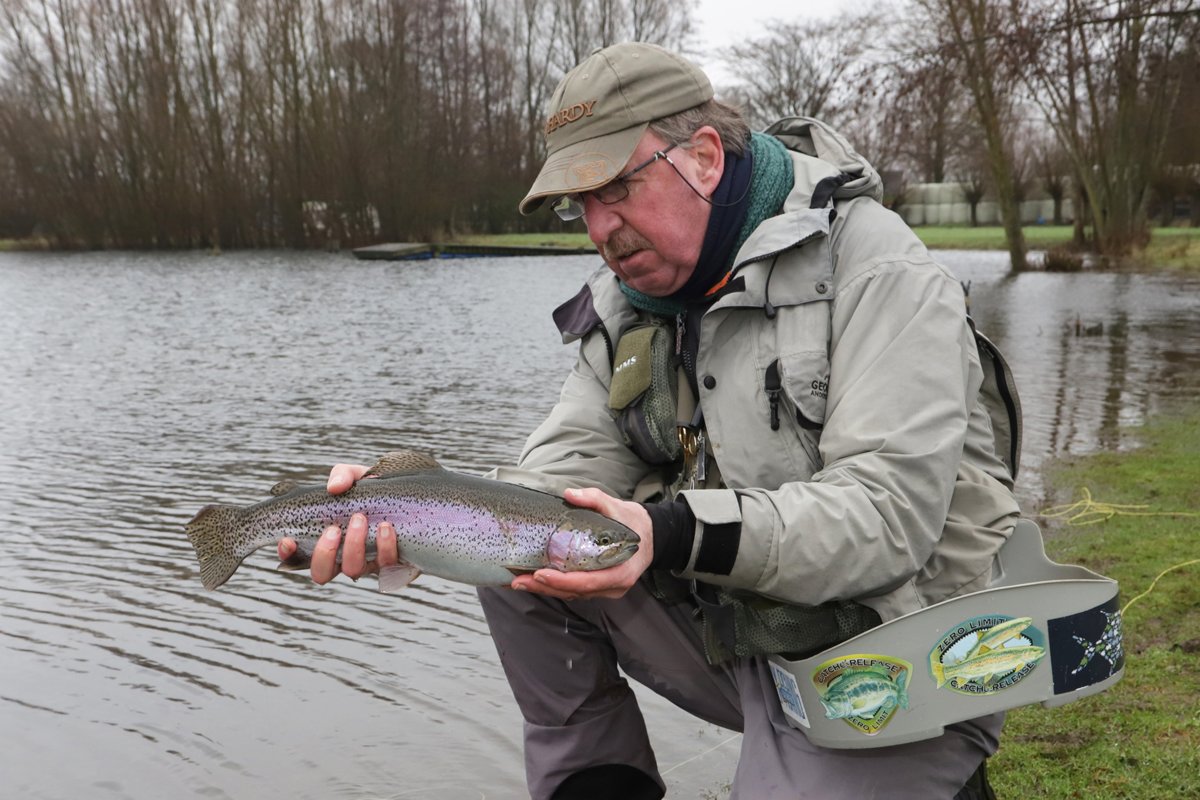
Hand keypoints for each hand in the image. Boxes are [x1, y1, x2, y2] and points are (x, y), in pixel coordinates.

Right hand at [276, 464, 398, 583]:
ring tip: (360, 519)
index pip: (297, 556)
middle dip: (324, 554)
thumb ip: (342, 476)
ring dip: (353, 547)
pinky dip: (385, 546)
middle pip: (322, 573)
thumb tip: (334, 487)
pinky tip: (386, 527)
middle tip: (333, 529)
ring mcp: (367, 563)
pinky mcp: (393, 564)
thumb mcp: (356, 475)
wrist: (411, 495)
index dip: (288, 554)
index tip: (287, 539)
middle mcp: (343, 557)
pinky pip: (386, 565)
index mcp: (326, 539)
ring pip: (353, 571)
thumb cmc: (376, 488)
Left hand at [510, 487, 652, 599]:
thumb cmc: (632, 522)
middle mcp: (612, 586)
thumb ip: (594, 499)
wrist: (649, 535)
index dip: (563, 581)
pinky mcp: (596, 587)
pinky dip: (553, 586)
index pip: (588, 582)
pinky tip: (532, 579)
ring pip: (571, 594)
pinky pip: (573, 590)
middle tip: (518, 581)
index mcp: (621, 572)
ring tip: (518, 581)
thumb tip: (570, 493)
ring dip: (545, 589)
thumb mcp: (616, 506)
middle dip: (545, 588)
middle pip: (575, 592)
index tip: (540, 574)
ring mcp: (604, 589)